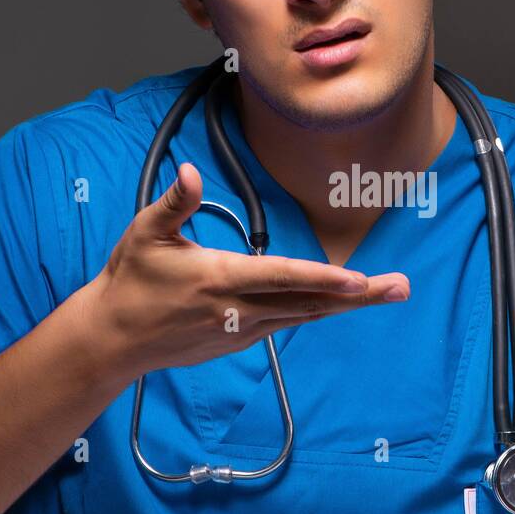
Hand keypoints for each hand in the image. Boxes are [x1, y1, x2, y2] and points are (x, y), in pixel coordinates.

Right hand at [89, 162, 409, 378]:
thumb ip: (175, 203)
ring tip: (386, 292)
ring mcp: (242, 330)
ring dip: (347, 304)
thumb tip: (191, 172)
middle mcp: (239, 310)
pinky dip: (316, 310)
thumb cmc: (130, 280)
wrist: (113, 339)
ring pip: (305, 315)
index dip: (323, 278)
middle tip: (401, 286)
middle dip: (359, 295)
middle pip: (310, 302)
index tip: (359, 279)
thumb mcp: (145, 233)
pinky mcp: (239, 340)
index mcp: (220, 279)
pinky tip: (340, 302)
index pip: (282, 278)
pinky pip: (287, 323)